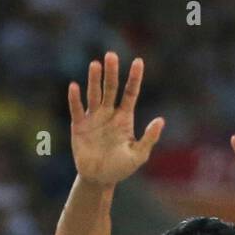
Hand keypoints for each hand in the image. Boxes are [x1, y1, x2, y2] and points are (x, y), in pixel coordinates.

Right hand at [68, 52, 164, 187]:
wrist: (99, 179)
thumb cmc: (120, 167)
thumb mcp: (138, 155)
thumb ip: (149, 138)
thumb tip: (160, 120)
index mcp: (124, 117)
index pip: (130, 93)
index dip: (134, 78)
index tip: (138, 61)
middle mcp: (109, 113)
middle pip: (111, 88)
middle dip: (111, 72)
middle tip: (111, 55)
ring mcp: (93, 117)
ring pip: (94, 94)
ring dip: (94, 80)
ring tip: (95, 64)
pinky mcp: (79, 125)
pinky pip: (77, 109)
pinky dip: (75, 99)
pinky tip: (74, 87)